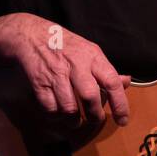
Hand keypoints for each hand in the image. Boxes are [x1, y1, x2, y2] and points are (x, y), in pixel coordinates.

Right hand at [0, 12, 130, 130]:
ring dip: (73, 120)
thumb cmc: (66, 46)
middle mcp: (76, 65)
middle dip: (94, 115)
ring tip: (75, 121)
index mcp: (93, 57)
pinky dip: (55, 115)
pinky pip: (50, 107)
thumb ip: (107, 70)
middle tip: (95, 120)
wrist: (31, 34)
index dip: (120, 104)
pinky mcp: (39, 82)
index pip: (112, 82)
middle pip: (89, 97)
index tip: (123, 120)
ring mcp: (56, 73)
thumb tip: (126, 82)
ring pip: (68, 107)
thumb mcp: (90, 52)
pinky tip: (58, 112)